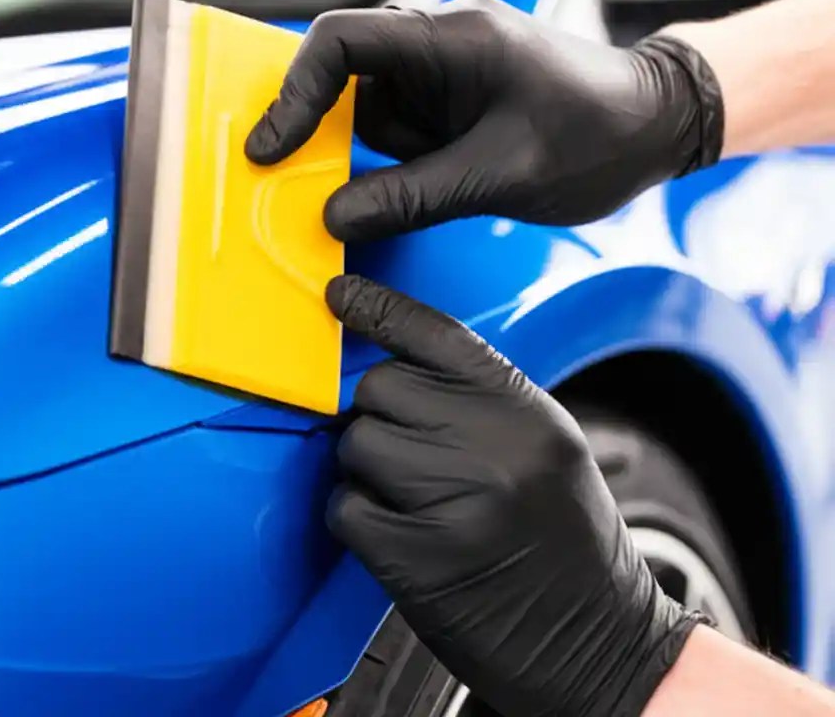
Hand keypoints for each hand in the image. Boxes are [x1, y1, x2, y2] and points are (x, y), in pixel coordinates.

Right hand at [245, 0, 724, 240]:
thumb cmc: (599, 137)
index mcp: (452, 40)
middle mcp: (438, 46)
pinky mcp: (449, 104)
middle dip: (324, 131)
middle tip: (296, 183)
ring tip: (430, 185)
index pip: (342, 42)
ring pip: (367, 113)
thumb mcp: (501, 176)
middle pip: (344, 75)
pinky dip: (391, 167)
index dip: (294, 92)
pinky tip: (427, 188)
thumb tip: (333, 220)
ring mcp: (442, 75)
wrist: (660, 126)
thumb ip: (412, 197)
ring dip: (371, 158)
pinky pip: (395, 132)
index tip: (270, 150)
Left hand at [325, 275, 706, 716]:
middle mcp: (494, 446)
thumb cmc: (564, 540)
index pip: (435, 333)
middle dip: (380, 417)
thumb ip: (478, 399)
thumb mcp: (545, 446)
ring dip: (367, 471)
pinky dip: (358, 520)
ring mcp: (453, 500)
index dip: (379, 308)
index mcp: (527, 411)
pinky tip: (401, 538)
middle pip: (378, 388)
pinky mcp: (414, 556)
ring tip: (414, 502)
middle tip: (414, 458)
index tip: (339, 293)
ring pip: (356, 444)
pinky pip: (344, 506)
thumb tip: (388, 364)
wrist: (597, 643)